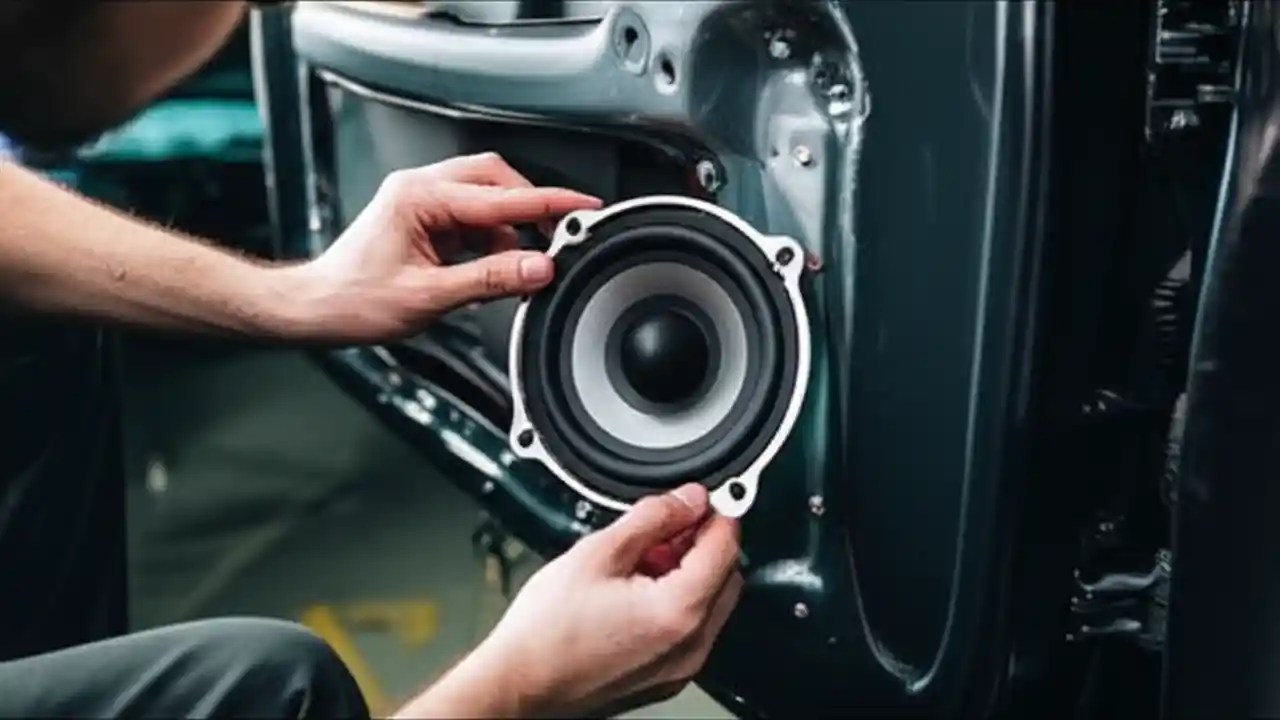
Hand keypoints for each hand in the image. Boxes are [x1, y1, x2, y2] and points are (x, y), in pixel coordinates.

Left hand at [289, 152, 601, 343]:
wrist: (317, 309)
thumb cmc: (353, 300)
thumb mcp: (429, 297)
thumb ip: (490, 280)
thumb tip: (537, 268)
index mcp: (419, 197)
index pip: (502, 196)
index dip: (549, 203)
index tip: (584, 207)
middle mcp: (421, 189)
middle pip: (498, 181)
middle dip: (531, 211)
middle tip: (557, 241)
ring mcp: (422, 201)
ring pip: (488, 200)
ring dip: (510, 231)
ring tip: (518, 269)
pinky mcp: (425, 220)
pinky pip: (474, 219)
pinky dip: (493, 241)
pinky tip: (496, 268)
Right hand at [400, 484, 742, 718]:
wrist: (518, 685)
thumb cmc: (546, 632)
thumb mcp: (598, 552)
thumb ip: (652, 518)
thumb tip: (687, 500)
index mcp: (679, 611)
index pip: (725, 547)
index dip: (713, 513)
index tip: (696, 500)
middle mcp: (690, 646)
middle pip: (726, 576)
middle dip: (703, 544)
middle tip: (666, 527)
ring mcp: (680, 668)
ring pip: (710, 604)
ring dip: (690, 573)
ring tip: (639, 561)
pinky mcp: (665, 679)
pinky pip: (691, 631)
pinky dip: (677, 603)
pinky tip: (636, 591)